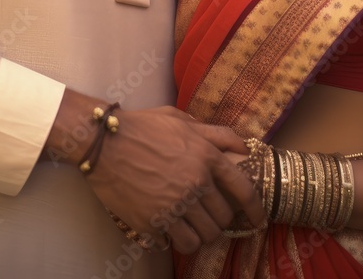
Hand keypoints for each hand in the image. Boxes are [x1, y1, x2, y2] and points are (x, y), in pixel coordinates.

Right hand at [85, 105, 264, 253]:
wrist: (103, 143)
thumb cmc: (141, 126)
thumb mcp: (180, 119)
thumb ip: (214, 133)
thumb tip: (241, 146)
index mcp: (205, 156)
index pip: (243, 190)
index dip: (256, 209)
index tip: (258, 219)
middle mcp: (195, 182)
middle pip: (223, 218)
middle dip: (219, 220)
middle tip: (209, 216)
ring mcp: (175, 205)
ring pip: (204, 237)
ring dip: (201, 234)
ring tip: (191, 227)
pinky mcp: (154, 222)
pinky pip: (177, 243)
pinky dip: (175, 240)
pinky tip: (168, 229)